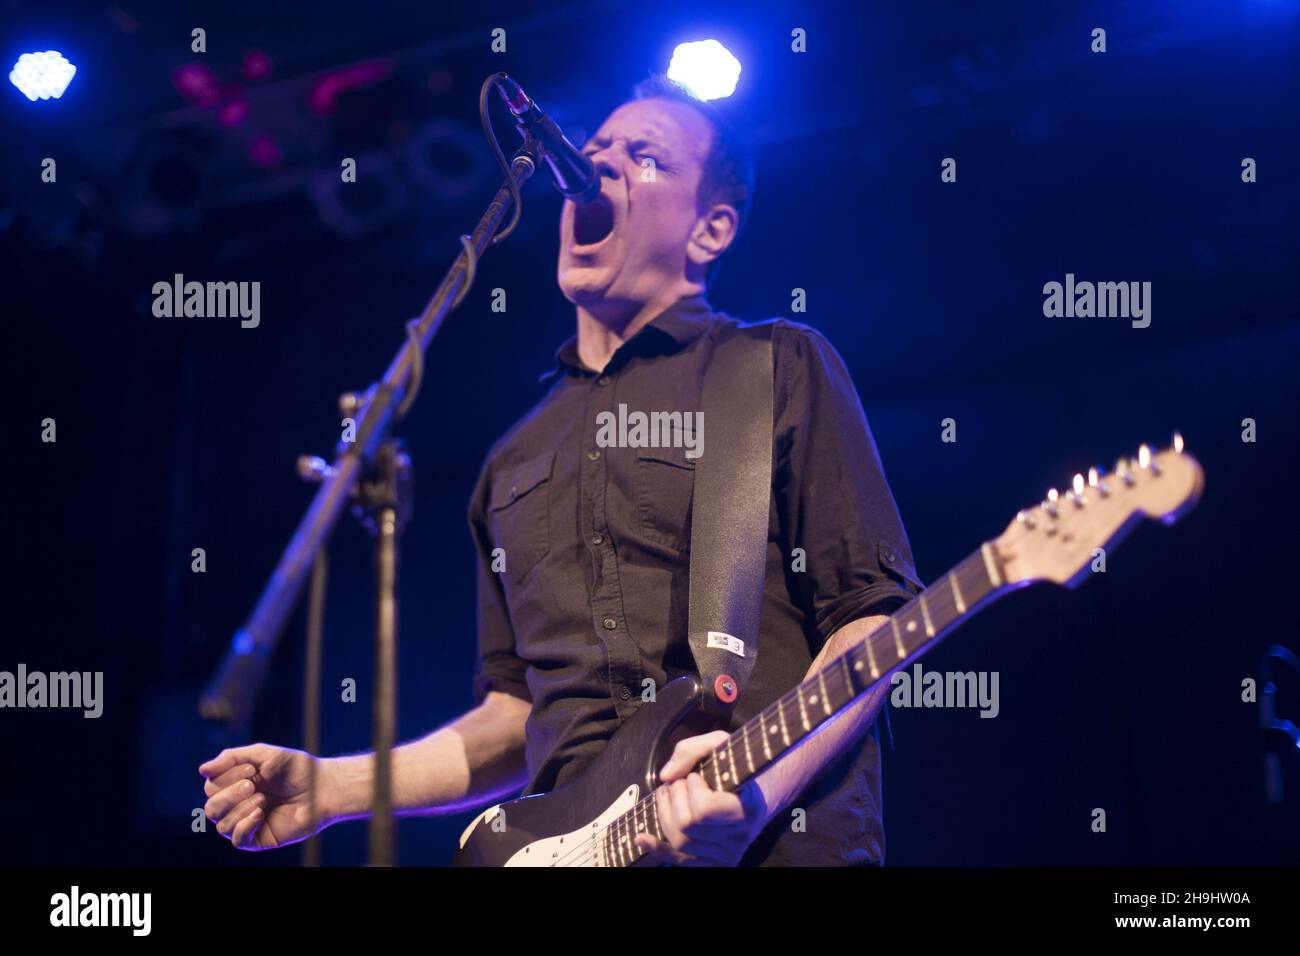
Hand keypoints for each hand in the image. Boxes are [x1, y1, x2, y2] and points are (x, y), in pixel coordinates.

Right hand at [199, 743, 328, 850]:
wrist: (324, 787)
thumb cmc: (297, 769)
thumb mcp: (265, 754)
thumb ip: (233, 757)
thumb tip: (202, 770)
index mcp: (237, 784)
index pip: (211, 785)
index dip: (226, 777)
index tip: (252, 769)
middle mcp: (238, 804)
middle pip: (211, 806)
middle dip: (229, 794)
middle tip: (252, 785)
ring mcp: (247, 822)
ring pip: (221, 824)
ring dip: (239, 809)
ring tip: (263, 799)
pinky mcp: (259, 838)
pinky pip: (237, 840)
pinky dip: (244, 825)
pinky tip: (260, 813)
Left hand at [633, 730, 767, 865]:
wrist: (758, 792)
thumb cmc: (736, 765)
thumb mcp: (720, 743)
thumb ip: (692, 750)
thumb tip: (666, 775)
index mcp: (747, 809)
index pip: (705, 810)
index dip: (692, 789)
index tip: (694, 776)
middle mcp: (739, 837)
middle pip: (687, 826)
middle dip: (675, 797)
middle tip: (679, 782)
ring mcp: (726, 853)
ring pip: (680, 842)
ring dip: (665, 813)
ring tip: (669, 794)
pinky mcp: (714, 861)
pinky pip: (681, 860)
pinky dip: (658, 849)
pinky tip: (641, 837)